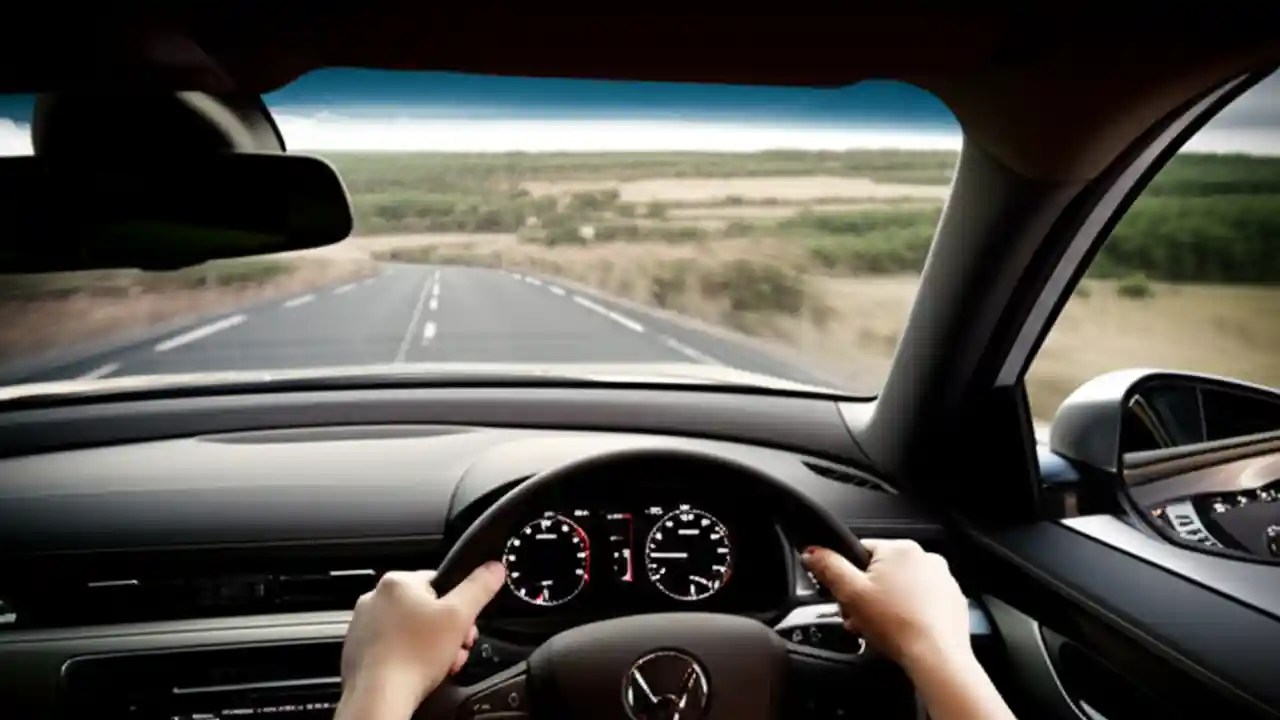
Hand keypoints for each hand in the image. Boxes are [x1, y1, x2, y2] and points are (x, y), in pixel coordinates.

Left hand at [337, 563, 505, 719]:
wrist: (380, 696)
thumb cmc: (415, 655)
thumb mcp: (460, 616)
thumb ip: (479, 587)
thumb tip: (493, 568)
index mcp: (397, 582)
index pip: (439, 583)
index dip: (458, 606)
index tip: (464, 626)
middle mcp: (374, 599)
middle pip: (425, 609)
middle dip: (446, 631)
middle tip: (455, 649)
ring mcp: (363, 626)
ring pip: (409, 631)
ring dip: (430, 646)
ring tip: (439, 664)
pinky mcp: (358, 650)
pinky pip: (391, 648)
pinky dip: (407, 657)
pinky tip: (417, 670)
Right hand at [801, 540, 970, 670]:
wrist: (937, 657)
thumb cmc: (897, 624)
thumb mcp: (850, 593)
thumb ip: (828, 566)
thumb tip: (813, 551)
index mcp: (900, 548)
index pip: (860, 552)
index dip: (846, 577)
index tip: (845, 598)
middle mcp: (926, 557)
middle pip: (881, 573)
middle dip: (866, 596)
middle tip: (860, 619)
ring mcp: (944, 580)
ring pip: (902, 589)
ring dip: (887, 606)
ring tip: (880, 630)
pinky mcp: (953, 602)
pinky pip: (923, 603)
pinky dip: (911, 614)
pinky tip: (903, 632)